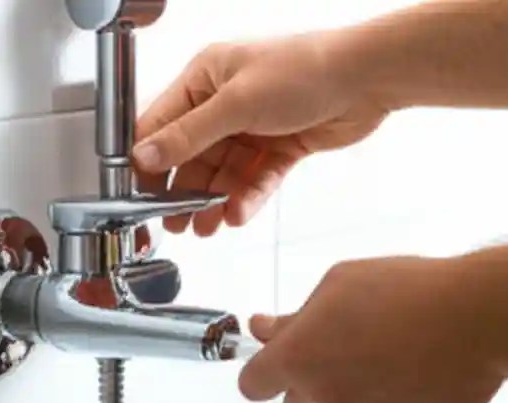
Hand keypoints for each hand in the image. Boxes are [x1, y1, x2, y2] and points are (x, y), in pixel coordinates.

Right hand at [133, 33, 389, 236]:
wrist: (369, 78)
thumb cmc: (306, 68)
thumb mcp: (236, 103)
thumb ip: (188, 135)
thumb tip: (144, 156)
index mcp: (205, 78)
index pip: (161, 125)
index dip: (147, 161)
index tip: (138, 194)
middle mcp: (224, 101)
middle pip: (191, 156)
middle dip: (183, 192)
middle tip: (172, 223)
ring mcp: (252, 125)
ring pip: (222, 172)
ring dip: (213, 201)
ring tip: (204, 228)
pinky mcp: (279, 146)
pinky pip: (254, 179)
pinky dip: (246, 198)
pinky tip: (237, 215)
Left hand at [238, 256, 507, 402]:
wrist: (475, 318)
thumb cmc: (408, 291)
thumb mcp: (339, 284)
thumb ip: (297, 316)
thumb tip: (265, 327)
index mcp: (299, 358)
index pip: (252, 386)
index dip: (262, 375)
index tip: (274, 364)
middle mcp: (324, 395)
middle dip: (306, 391)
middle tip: (334, 361)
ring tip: (373, 374)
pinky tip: (405, 381)